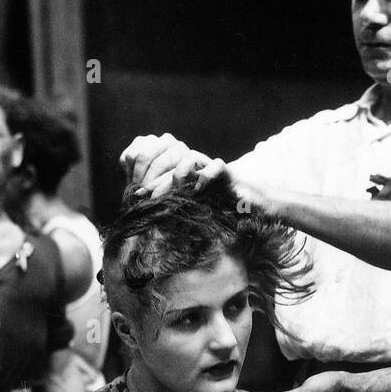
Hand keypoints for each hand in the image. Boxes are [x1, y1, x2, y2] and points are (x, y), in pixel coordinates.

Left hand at [119, 135, 272, 210]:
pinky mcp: (228, 173)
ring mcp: (211, 169)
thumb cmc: (226, 212)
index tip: (137, 197)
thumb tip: (159, 232)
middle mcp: (196, 172)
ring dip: (179, 172)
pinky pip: (215, 167)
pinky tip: (198, 188)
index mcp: (187, 181)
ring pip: (190, 158)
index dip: (150, 185)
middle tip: (148, 195)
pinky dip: (206, 175)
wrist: (253, 205)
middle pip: (172, 168)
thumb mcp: (198, 216)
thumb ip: (182, 219)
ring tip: (175, 187)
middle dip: (158, 181)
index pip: (164, 178)